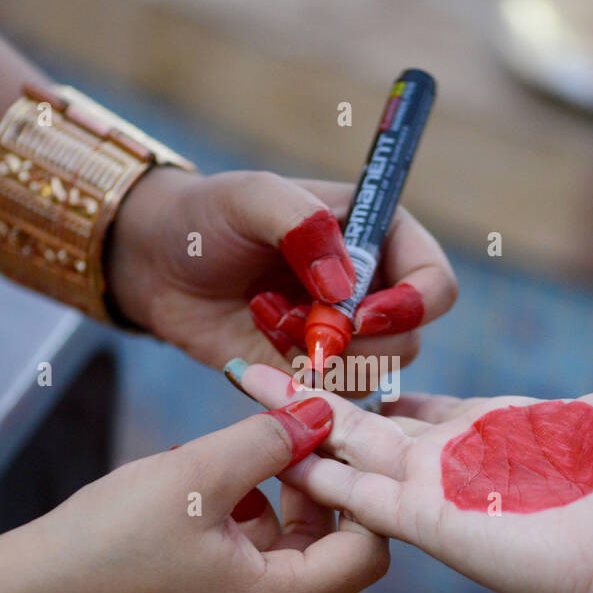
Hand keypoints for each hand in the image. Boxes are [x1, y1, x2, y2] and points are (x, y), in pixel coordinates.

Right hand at [0, 397, 388, 592]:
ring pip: (279, 557)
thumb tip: (320, 413)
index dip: (360, 497)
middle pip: (323, 555)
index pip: (365, 555)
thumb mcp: (197, 471)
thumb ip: (269, 439)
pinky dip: (235, 525)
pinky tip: (197, 490)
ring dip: (270, 503)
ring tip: (229, 460)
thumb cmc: (108, 537)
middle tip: (284, 439)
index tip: (335, 447)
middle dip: (311, 492)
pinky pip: (240, 568)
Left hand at [107, 167, 456, 373]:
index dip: (411, 308)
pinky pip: (327, 397)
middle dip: (346, 338)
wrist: (157, 263)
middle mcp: (375, 291)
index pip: (435, 285)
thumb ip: (304, 225)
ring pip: (369, 375)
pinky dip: (293, 379)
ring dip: (314, 357)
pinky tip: (258, 340)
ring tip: (264, 315)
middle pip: (406, 341)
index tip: (361, 315)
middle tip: (289, 315)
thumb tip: (345, 288)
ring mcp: (344, 336)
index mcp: (381, 238)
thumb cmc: (209, 216)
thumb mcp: (253, 196)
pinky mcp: (310, 372)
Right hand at [228, 299, 592, 592]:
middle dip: (319, 397)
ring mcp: (436, 486)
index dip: (380, 391)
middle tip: (261, 366)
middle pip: (370, 424)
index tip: (341, 368)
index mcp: (494, 425)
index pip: (421, 408)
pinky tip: (270, 445)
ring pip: (349, 448)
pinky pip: (352, 491)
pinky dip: (311, 469)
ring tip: (243, 383)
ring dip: (299, 420)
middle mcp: (455, 456)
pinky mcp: (424, 515)